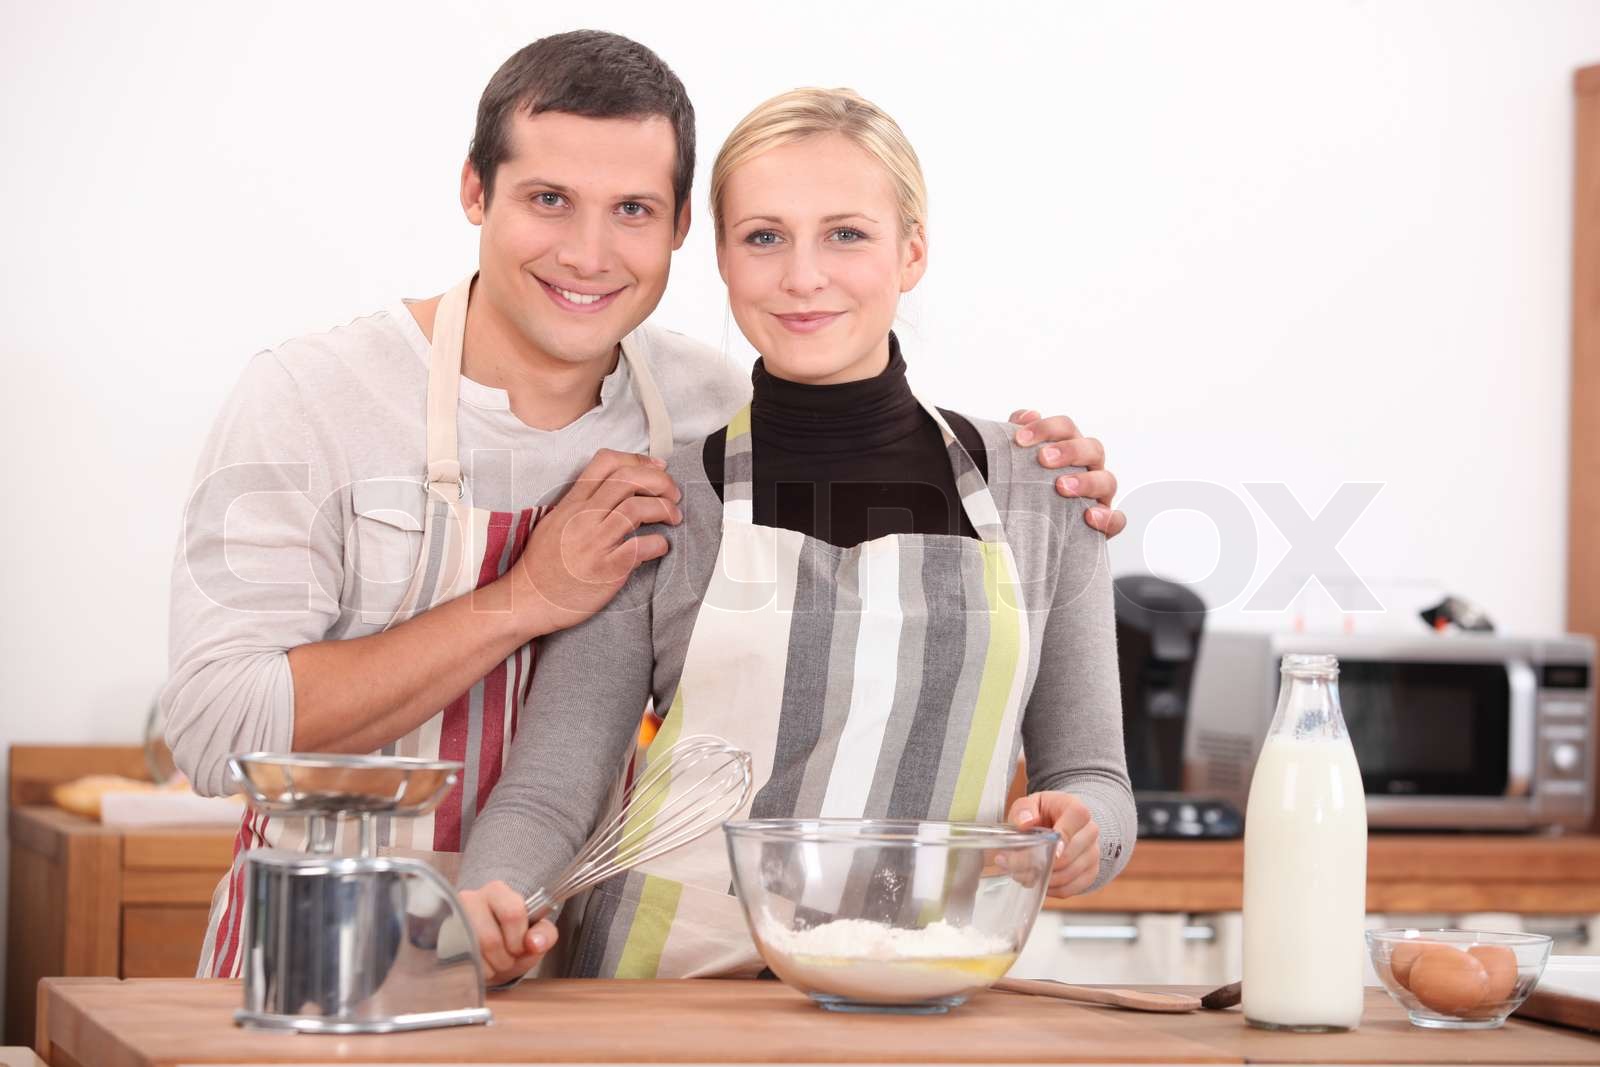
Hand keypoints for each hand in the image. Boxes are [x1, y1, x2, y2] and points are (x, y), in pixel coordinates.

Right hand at [460, 881, 559, 985]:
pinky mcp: (439, 938)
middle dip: (504, 958)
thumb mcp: (534, 936)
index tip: (521, 947)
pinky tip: (479, 965)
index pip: (512, 913)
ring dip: (489, 967)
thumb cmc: (510, 940)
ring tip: (493, 963)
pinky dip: (474, 972)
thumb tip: (534, 943)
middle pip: (490, 939)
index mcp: (497, 891)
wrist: (486, 952)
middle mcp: (470, 899)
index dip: (519, 939)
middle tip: (506, 959)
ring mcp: (451, 919)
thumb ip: (544, 935)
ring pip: (473, 953)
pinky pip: (458, 963)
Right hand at [501, 449, 681, 636]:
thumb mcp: (555, 522)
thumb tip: (618, 494)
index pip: (606, 462)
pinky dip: (660, 543)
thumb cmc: (543, 565)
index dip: (638, 460)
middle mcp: (583, 517)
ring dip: (665, 509)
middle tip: (673, 493)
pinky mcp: (607, 569)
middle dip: (660, 481)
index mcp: (572, 503)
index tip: (656, 468)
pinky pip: (641, 547)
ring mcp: (595, 542)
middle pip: (628, 479)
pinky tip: (661, 547)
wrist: (526, 600)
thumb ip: (583, 504)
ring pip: (637, 508)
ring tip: (674, 517)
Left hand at [1007, 790, 1099, 897]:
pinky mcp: (1090, 873)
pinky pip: (1071, 888)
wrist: (1061, 823)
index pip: (1078, 817)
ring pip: (1069, 874)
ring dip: (1044, 878)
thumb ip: (1024, 809)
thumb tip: (1025, 822)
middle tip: (1016, 865)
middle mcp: (1089, 830)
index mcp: (1075, 809)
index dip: (1064, 835)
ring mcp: (1092, 853)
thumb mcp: (1030, 804)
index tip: (1050, 850)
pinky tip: (1039, 882)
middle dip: (1042, 864)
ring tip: (1023, 874)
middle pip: (1071, 854)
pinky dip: (1052, 889)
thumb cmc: (1044, 813)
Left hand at [1009, 409, 1125, 538]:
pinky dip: (1107, 518)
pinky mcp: (1104, 523)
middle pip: (1092, 448)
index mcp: (1069, 449)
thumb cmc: (1028, 489)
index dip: (1045, 428)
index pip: (1066, 428)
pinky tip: (1089, 516)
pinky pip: (1116, 519)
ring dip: (1086, 481)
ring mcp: (1099, 495)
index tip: (1020, 439)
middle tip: (1043, 459)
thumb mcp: (1019, 463)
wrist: (1030, 530)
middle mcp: (1088, 467)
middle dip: (1069, 450)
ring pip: (1107, 480)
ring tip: (1061, 487)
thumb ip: (1022, 437)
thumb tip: (1028, 414)